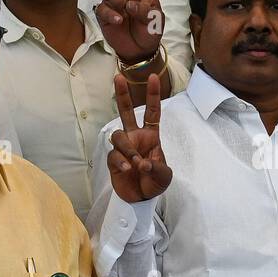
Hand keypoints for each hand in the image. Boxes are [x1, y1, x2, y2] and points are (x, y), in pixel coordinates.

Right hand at [107, 72, 171, 202]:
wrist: (141, 200)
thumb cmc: (155, 183)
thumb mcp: (164, 176)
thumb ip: (155, 168)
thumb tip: (141, 164)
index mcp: (151, 136)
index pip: (152, 112)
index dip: (152, 95)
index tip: (153, 77)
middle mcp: (135, 137)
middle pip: (127, 112)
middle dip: (122, 95)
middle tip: (119, 77)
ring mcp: (124, 148)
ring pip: (118, 136)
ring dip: (128, 149)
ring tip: (135, 164)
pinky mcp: (113, 160)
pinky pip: (114, 154)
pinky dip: (120, 162)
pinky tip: (127, 170)